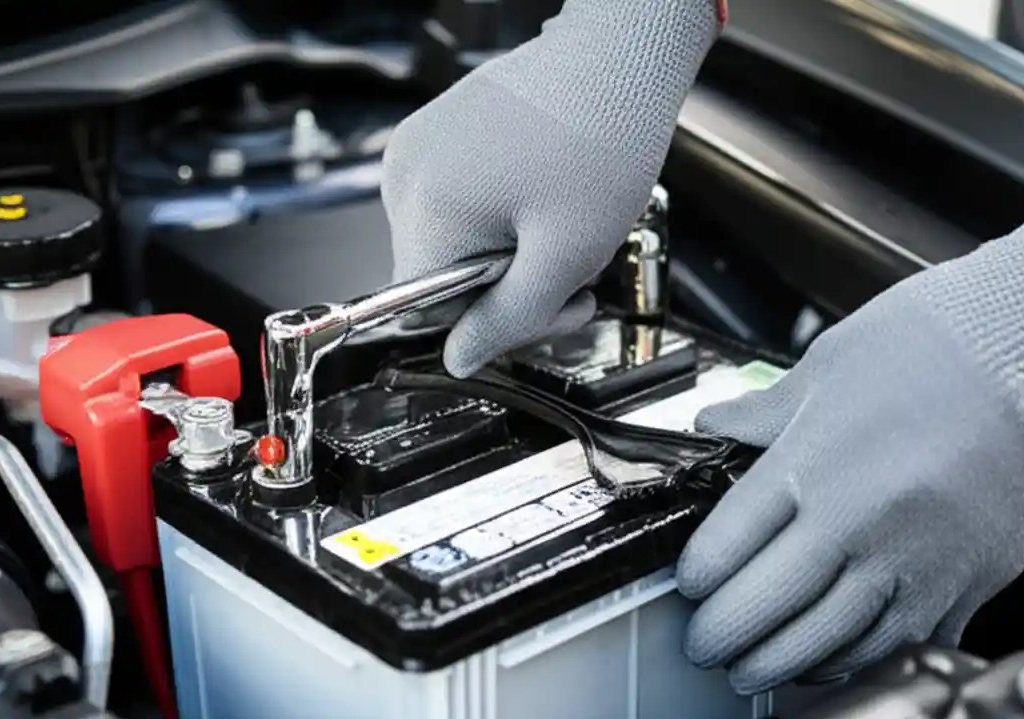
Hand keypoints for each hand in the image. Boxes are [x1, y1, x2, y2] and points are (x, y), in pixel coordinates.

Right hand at [382, 0, 719, 376]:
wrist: (618, 54)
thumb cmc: (601, 134)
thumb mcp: (566, 255)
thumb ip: (509, 320)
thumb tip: (459, 360)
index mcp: (426, 208)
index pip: (430, 312)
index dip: (495, 322)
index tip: (549, 305)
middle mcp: (405, 177)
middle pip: (443, 279)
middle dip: (514, 288)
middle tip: (574, 273)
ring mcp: (418, 152)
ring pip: (455, 246)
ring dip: (514, 254)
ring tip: (564, 224)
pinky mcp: (437, 139)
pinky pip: (459, 208)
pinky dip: (505, 218)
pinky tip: (545, 198)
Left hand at [677, 194, 1023, 693]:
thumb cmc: (937, 347)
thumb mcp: (826, 365)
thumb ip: (762, 412)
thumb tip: (712, 426)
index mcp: (813, 465)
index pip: (726, 546)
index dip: (695, 576)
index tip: (688, 583)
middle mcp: (860, 523)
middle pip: (767, 606)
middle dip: (722, 635)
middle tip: (705, 643)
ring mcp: (914, 562)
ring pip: (828, 643)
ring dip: (778, 664)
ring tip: (752, 667)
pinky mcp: (963, 585)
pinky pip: (896, 645)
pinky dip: (852, 662)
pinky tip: (827, 660)